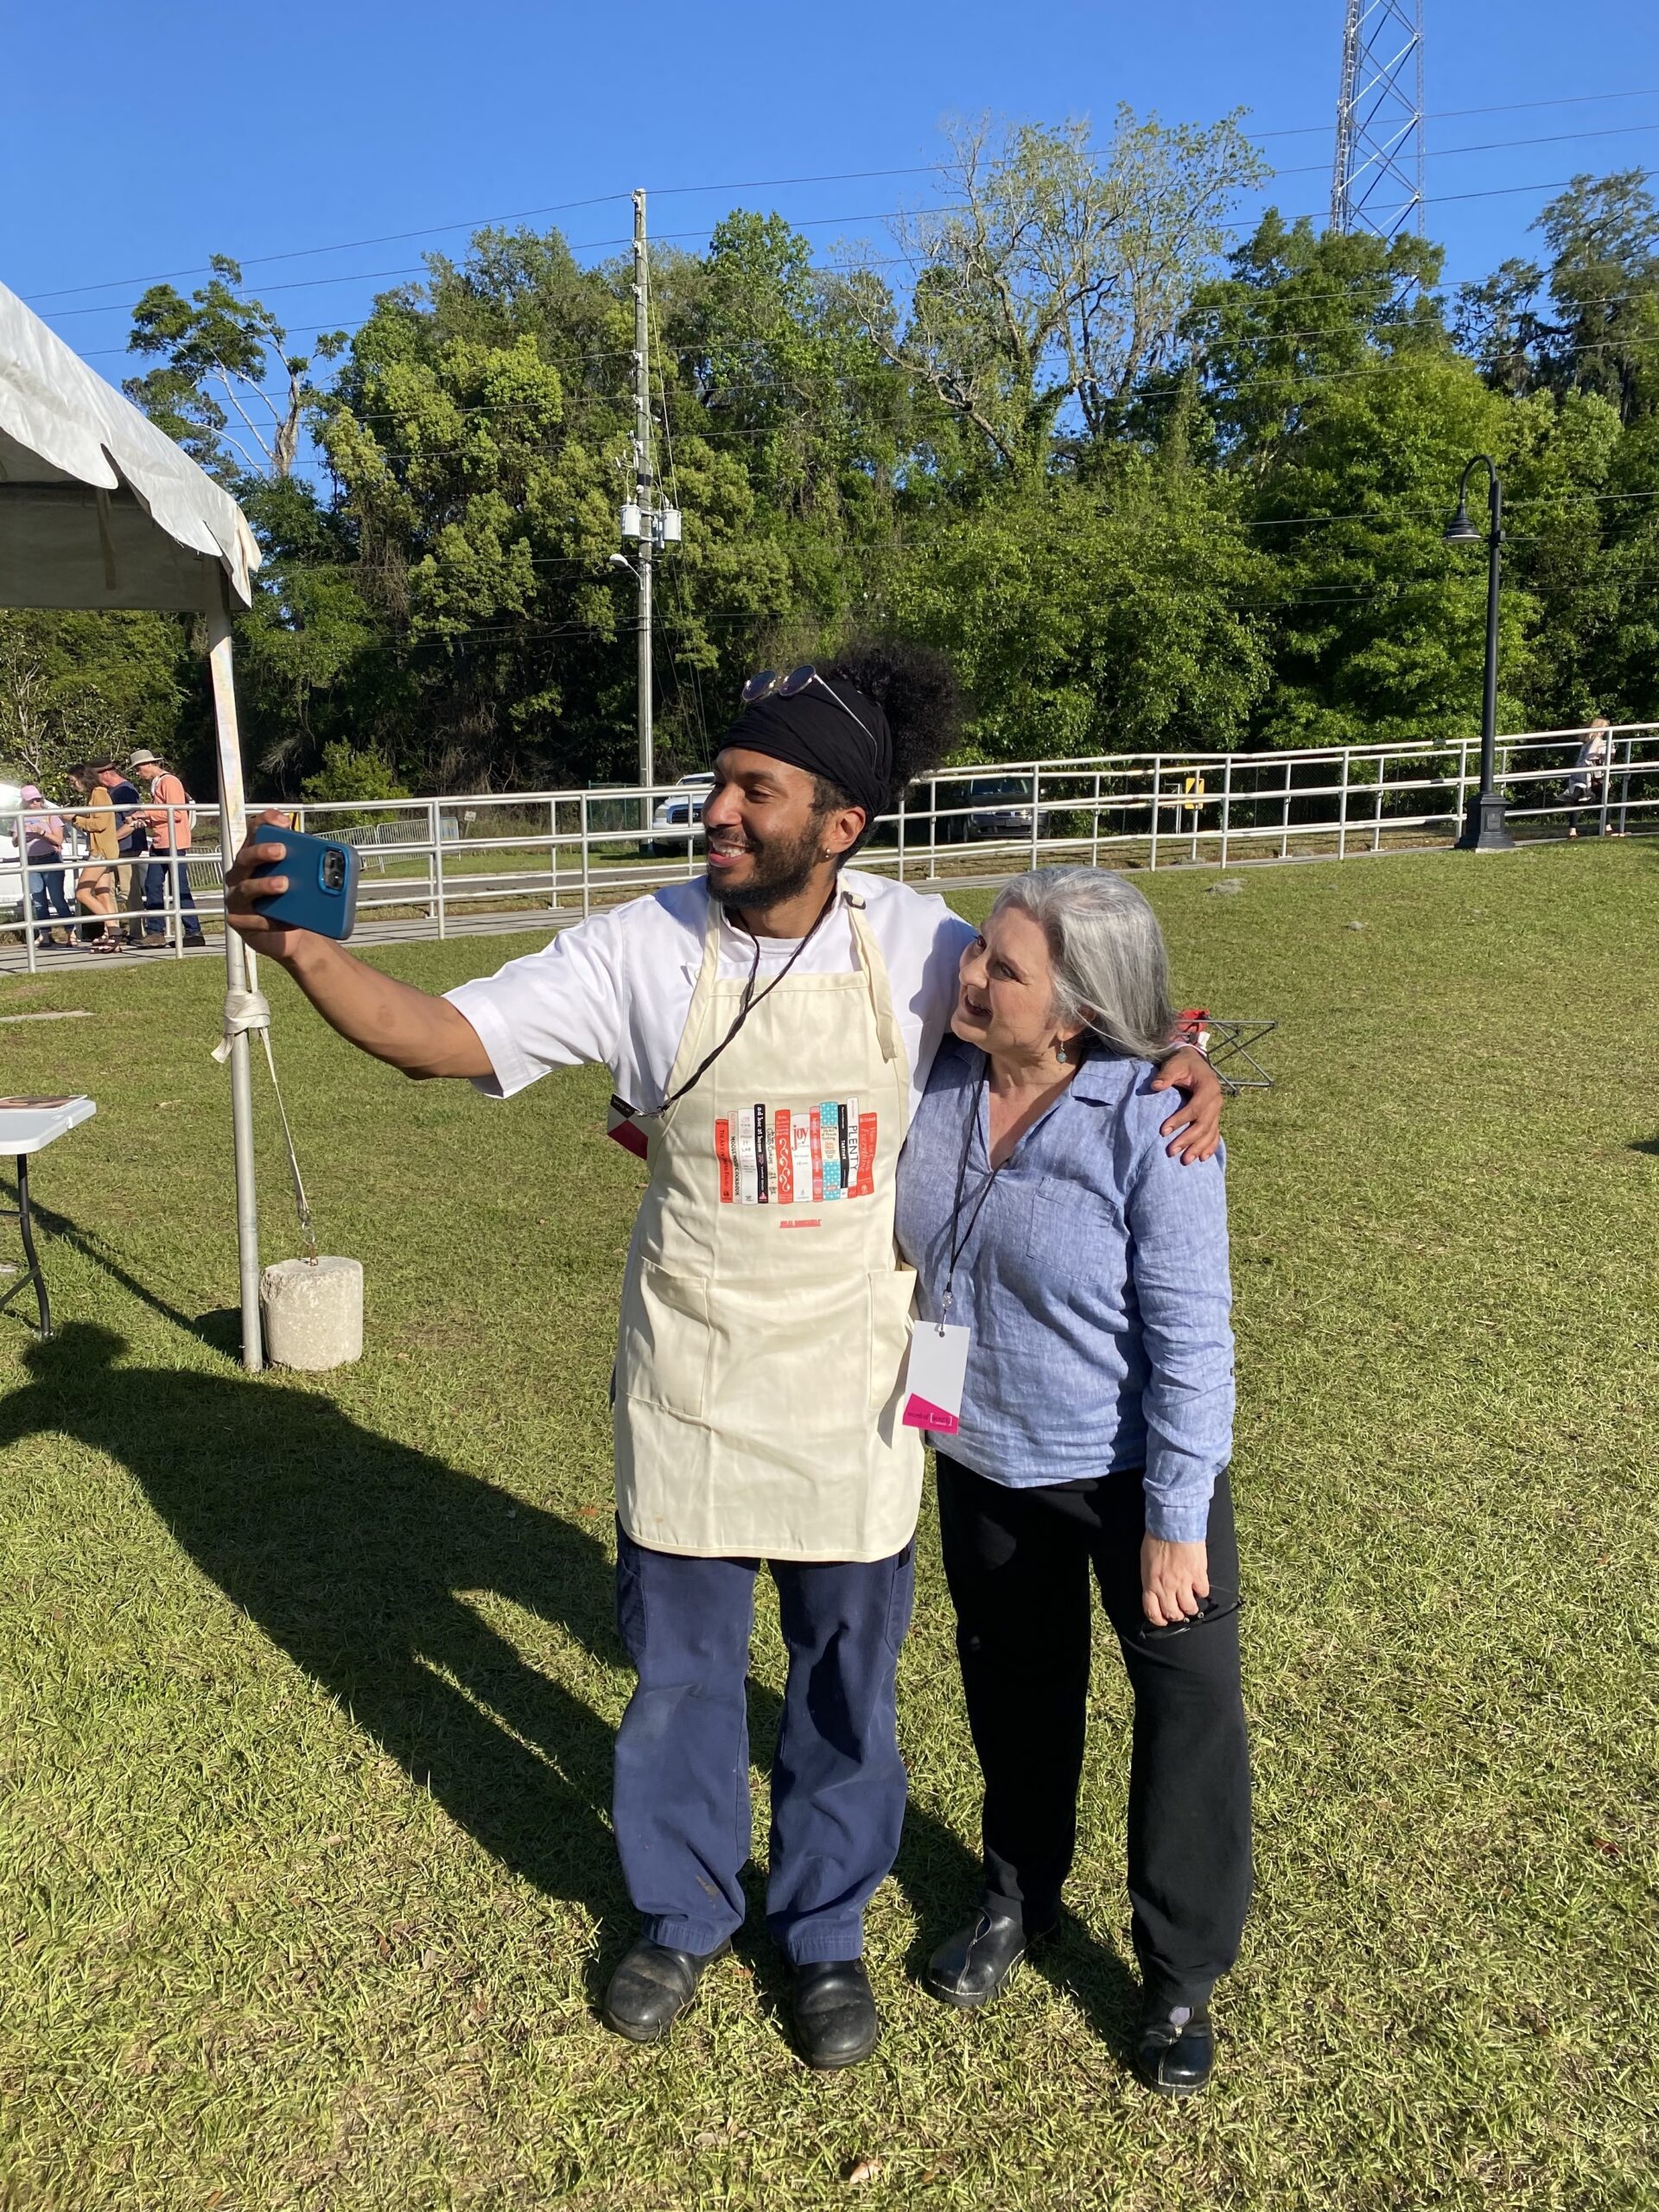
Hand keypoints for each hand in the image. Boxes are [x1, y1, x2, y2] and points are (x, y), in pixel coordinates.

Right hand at [223, 810, 301, 955]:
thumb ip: (309, 868)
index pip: (255, 833)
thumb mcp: (302, 882)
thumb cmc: (292, 901)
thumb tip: (332, 862)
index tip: (283, 820)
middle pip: (245, 857)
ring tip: (284, 884)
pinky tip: (285, 920)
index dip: (265, 822)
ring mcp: (237, 898)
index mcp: (256, 858)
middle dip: (262, 852)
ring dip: (264, 885)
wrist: (289, 936)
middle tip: (281, 850)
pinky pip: (252, 920)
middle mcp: (241, 874)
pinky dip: (268, 920)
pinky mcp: (240, 922)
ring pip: (245, 888)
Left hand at [1141, 1534, 1209, 1626]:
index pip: (1152, 1612)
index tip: (1163, 1619)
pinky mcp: (1198, 1575)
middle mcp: (1166, 1587)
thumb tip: (1157, 1589)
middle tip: (1180, 1612)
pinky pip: (1203, 1592)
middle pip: (1173, 1614)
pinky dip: (1202, 1592)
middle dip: (1177, 1616)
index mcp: (1151, 1583)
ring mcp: (1183, 1582)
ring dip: (1191, 1608)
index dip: (1158, 1620)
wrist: (1172, 1525)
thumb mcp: (1146, 1562)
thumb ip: (1152, 1579)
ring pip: (1190, 1608)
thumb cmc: (1156, 1539)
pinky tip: (1200, 1586)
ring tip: (1191, 1603)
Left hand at [1150, 1045, 1221, 1163]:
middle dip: (1188, 1140)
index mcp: (1208, 1087)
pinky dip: (1210, 1146)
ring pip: (1210, 1132)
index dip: (1180, 1120)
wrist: (1195, 1060)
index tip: (1163, 1131)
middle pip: (1204, 1124)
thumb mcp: (1174, 1064)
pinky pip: (1215, 1134)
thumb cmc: (1183, 1063)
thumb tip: (1155, 1086)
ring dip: (1198, 1148)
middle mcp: (1216, 1100)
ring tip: (1185, 1161)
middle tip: (1171, 1152)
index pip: (1195, 1108)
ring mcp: (1217, 1110)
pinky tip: (1202, 1158)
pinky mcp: (1214, 1116)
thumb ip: (1166, 1075)